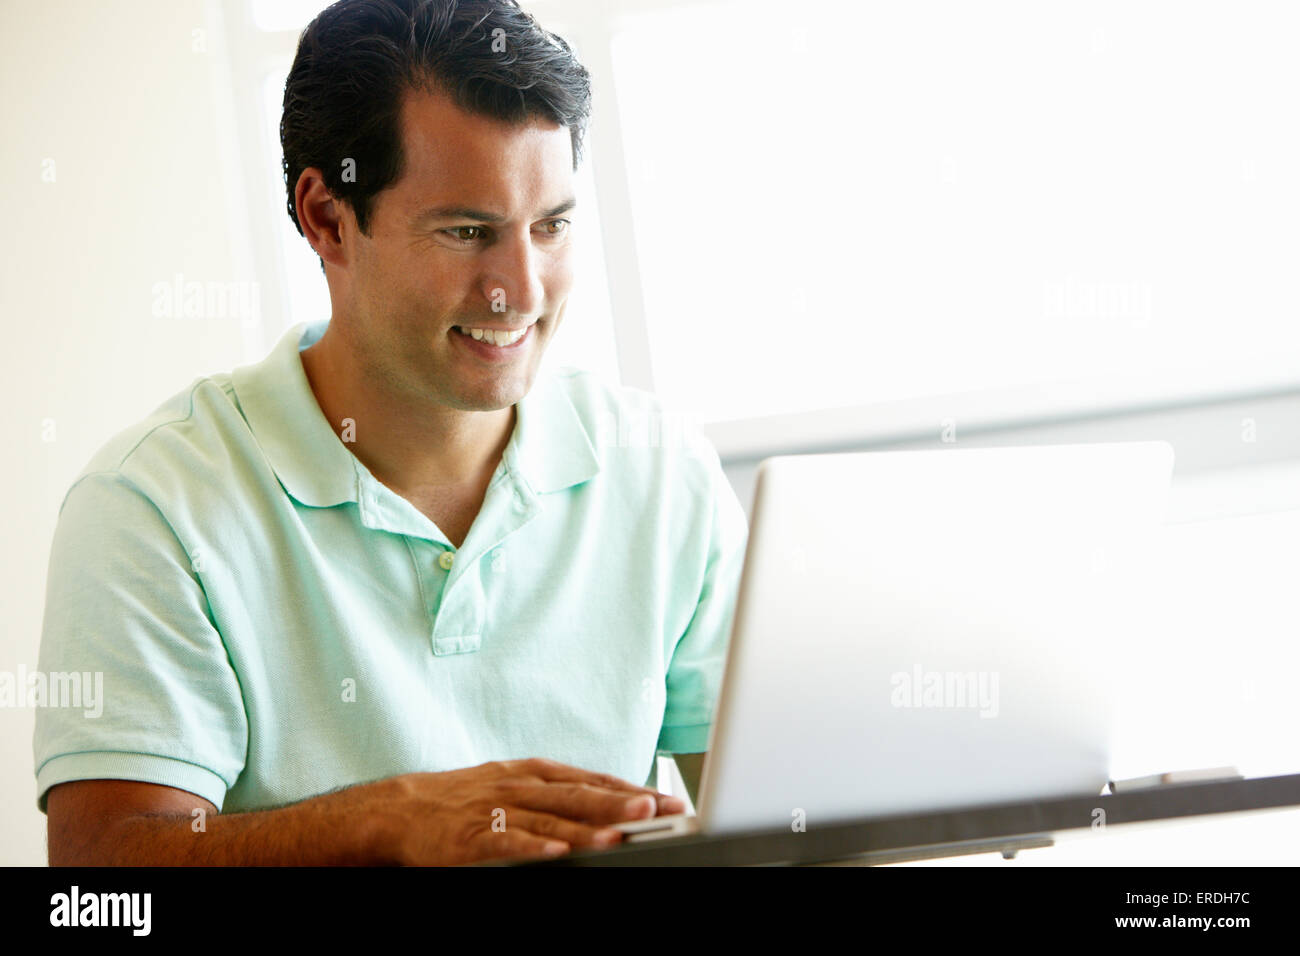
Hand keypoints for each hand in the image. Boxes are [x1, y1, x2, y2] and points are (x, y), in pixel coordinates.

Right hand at [373, 757, 684, 864]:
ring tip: (617, 835)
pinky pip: (504, 843)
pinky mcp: (469, 837)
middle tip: (654, 810)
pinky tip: (554, 855)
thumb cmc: (467, 799)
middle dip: (618, 802)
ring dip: (584, 828)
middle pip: (577, 795)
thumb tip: (616, 805)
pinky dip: (530, 848)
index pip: (594, 780)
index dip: (632, 789)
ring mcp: (495, 810)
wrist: (401, 809)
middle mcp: (521, 786)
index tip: (669, 802)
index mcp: (537, 773)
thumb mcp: (519, 784)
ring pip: (547, 820)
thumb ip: (562, 796)